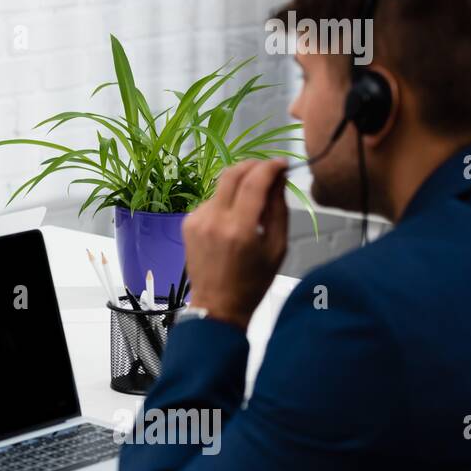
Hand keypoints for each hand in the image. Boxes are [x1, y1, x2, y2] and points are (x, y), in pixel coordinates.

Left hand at [182, 158, 288, 329]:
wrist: (217, 306)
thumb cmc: (253, 282)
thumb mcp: (277, 248)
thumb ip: (278, 210)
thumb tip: (279, 179)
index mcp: (239, 229)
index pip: (254, 182)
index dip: (270, 167)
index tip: (283, 164)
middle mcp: (213, 220)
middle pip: (232, 173)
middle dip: (253, 165)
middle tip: (269, 170)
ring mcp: (196, 220)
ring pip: (221, 187)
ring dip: (239, 186)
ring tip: (253, 205)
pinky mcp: (187, 223)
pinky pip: (211, 201)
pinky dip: (226, 202)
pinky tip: (233, 221)